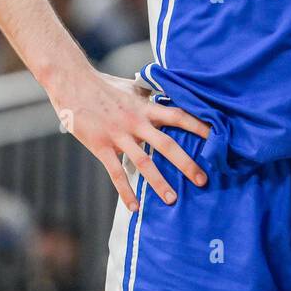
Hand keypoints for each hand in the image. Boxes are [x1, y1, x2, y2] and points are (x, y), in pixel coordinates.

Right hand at [52, 69, 210, 210]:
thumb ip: (150, 98)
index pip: (179, 116)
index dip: (199, 126)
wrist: (73, 83)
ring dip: (159, 183)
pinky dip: (125, 192)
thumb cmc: (104, 85)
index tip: (217, 138)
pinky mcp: (101, 146)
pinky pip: (115, 173)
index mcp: (146, 107)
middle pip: (167, 144)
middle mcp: (136, 122)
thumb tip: (166, 97)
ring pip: (143, 162)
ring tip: (172, 199)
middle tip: (203, 180)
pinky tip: (134, 208)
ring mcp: (118, 135)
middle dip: (186, 163)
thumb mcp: (132, 89)